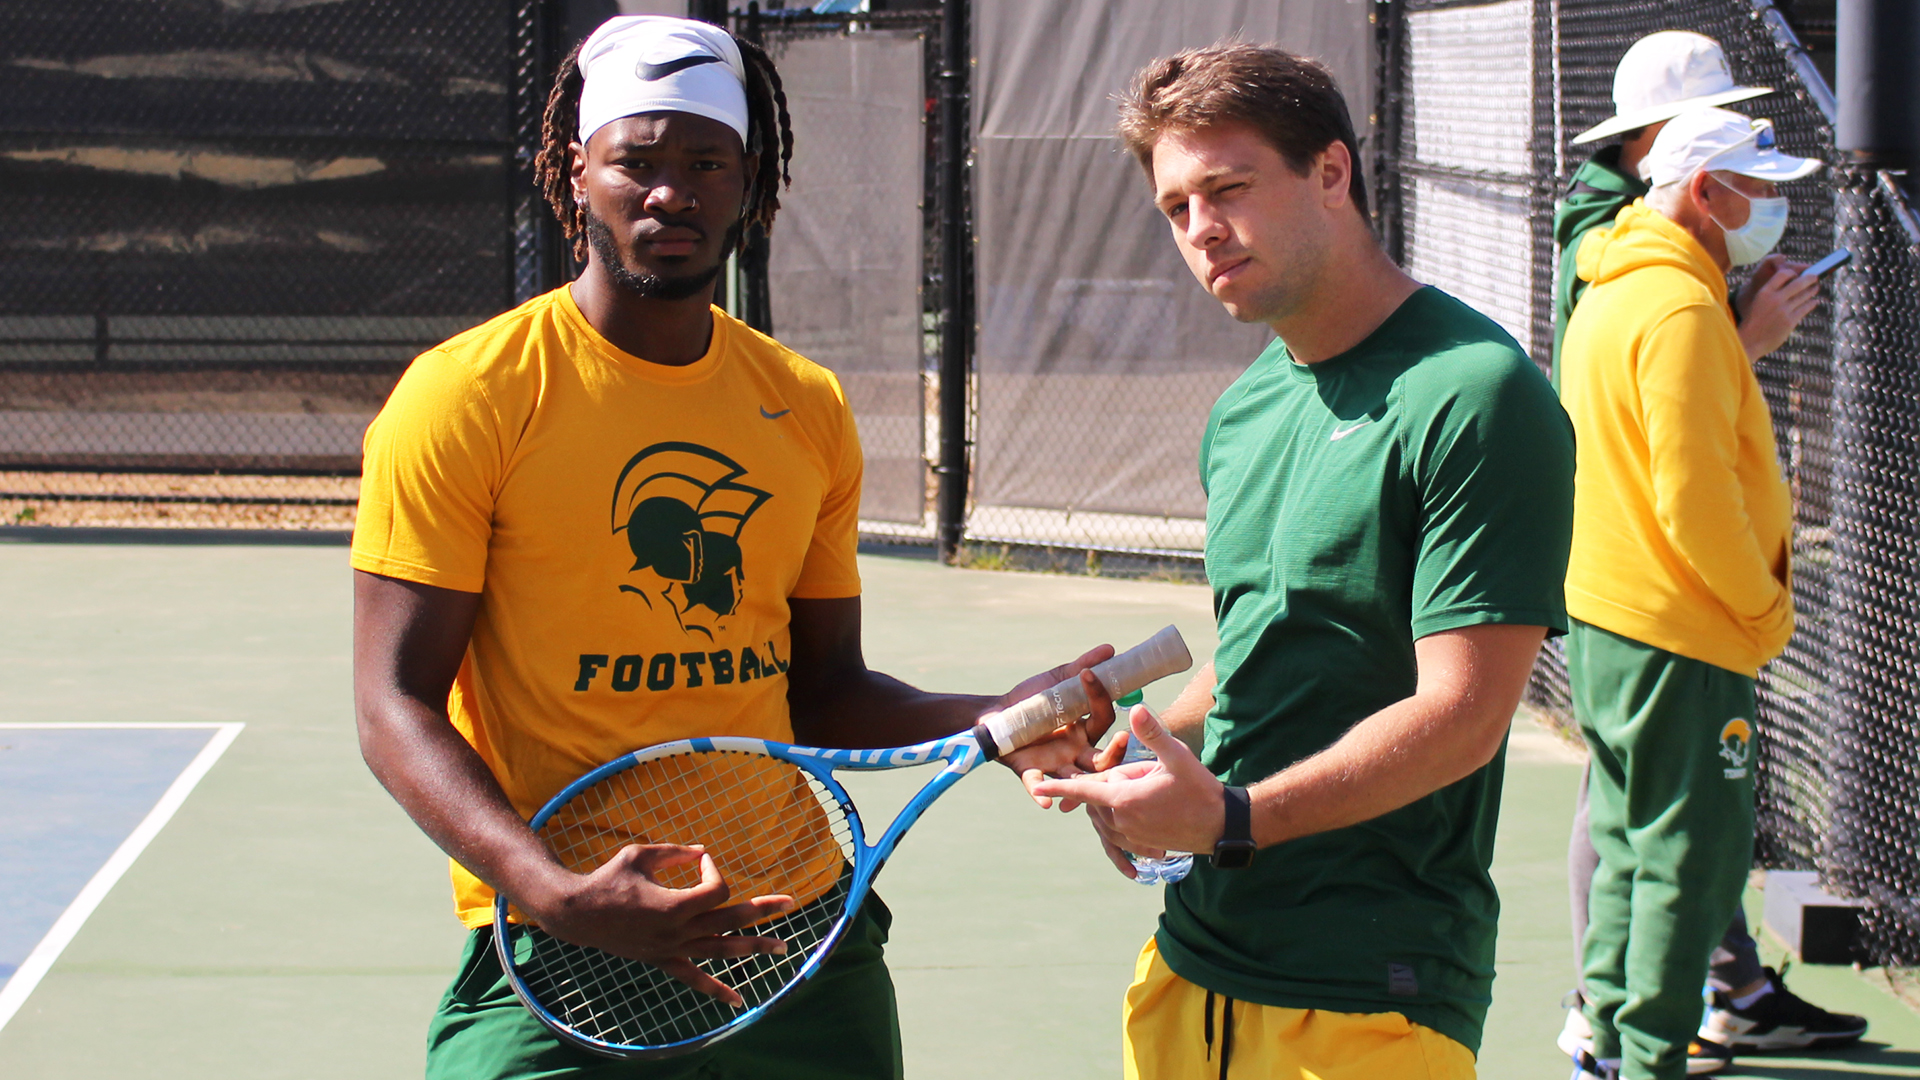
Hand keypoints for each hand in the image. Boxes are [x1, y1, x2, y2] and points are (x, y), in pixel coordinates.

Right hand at [522, 843, 795, 1005]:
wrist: (577, 913)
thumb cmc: (609, 878)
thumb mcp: (642, 854)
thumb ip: (675, 851)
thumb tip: (702, 852)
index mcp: (675, 905)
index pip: (716, 889)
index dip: (713, 869)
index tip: (699, 859)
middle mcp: (679, 932)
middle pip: (731, 921)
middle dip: (763, 910)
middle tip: (790, 902)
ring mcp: (672, 949)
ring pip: (721, 950)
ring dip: (753, 947)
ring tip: (781, 946)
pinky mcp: (663, 960)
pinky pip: (694, 978)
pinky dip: (716, 990)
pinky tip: (738, 1000)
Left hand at [992, 643, 1118, 808]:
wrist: (997, 714)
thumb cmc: (1032, 699)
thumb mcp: (1057, 681)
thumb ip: (1082, 667)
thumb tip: (1110, 650)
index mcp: (1085, 729)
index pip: (1103, 719)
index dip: (1102, 700)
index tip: (1093, 677)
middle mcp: (1076, 751)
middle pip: (1102, 760)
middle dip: (1114, 754)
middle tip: (1122, 741)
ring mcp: (1055, 764)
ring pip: (1076, 779)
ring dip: (1082, 783)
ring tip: (1088, 784)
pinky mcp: (1031, 772)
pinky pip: (1038, 786)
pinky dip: (1042, 795)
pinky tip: (1046, 804)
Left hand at [1032, 706, 1226, 855]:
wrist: (1222, 825)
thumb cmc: (1200, 790)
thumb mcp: (1177, 757)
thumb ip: (1152, 733)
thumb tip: (1135, 708)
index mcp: (1124, 799)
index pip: (1083, 788)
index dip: (1058, 785)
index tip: (1037, 787)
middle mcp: (1121, 821)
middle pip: (1100, 795)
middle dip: (1115, 781)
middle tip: (1148, 773)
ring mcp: (1131, 836)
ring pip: (1108, 813)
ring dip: (1120, 799)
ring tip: (1152, 789)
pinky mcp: (1140, 845)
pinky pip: (1119, 835)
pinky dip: (1120, 825)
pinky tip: (1141, 813)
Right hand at [1734, 254, 1819, 359]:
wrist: (1750, 341)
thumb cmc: (1755, 321)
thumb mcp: (1758, 303)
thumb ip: (1772, 294)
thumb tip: (1792, 285)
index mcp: (1764, 292)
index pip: (1783, 274)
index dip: (1792, 273)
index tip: (1796, 275)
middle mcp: (1775, 299)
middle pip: (1798, 283)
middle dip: (1809, 278)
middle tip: (1815, 277)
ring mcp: (1784, 310)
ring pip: (1804, 295)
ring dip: (1812, 290)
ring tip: (1815, 288)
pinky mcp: (1791, 321)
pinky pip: (1805, 308)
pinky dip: (1811, 303)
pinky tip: (1814, 301)